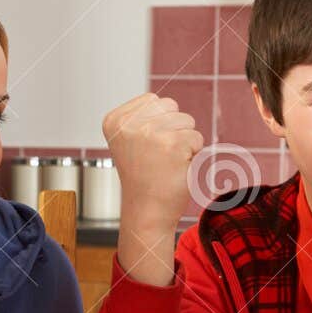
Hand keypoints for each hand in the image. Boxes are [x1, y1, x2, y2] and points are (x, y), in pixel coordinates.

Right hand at [104, 93, 203, 286]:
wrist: (147, 212)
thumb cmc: (144, 178)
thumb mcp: (131, 140)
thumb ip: (144, 117)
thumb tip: (168, 104)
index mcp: (114, 121)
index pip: (154, 100)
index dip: (158, 123)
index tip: (145, 148)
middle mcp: (128, 125)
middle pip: (171, 106)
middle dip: (173, 129)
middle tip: (158, 157)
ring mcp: (149, 133)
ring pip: (187, 120)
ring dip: (184, 141)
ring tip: (167, 162)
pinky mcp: (172, 144)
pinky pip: (197, 138)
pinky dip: (193, 154)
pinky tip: (176, 168)